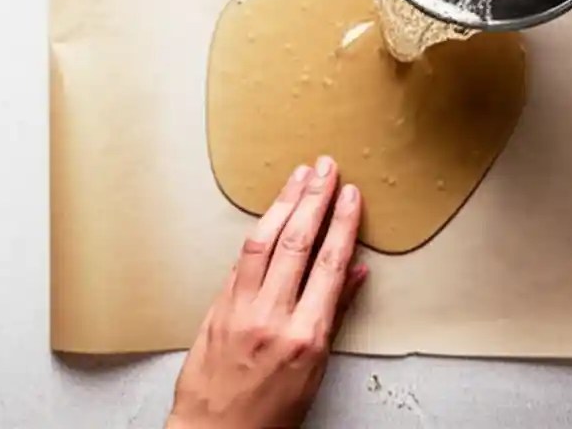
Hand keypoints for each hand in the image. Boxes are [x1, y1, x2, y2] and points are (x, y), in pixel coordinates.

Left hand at [167, 156, 366, 428]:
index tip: (351, 195)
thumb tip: (354, 271)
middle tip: (326, 166)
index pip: (329, 264)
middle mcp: (272, 316)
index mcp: (305, 336)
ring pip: (264, 241)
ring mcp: (240, 309)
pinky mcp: (217, 307)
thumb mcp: (316, 371)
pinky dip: (259, 231)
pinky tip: (271, 212)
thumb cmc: (270, 414)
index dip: (342, 223)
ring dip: (283, 202)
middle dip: (314, 199)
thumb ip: (335, 315)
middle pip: (297, 242)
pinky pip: (240, 259)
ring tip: (299, 175)